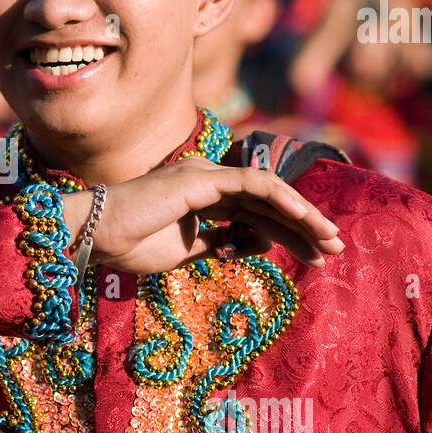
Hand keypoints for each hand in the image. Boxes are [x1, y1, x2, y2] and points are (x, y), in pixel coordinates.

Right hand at [61, 158, 342, 276]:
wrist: (96, 236)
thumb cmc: (129, 245)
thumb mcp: (184, 251)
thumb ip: (216, 243)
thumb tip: (251, 244)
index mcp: (202, 196)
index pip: (256, 212)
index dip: (288, 232)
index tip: (314, 257)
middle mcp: (208, 179)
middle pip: (268, 202)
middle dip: (305, 225)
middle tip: (335, 248)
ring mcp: (206, 175)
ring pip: (268, 191)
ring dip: (303, 214)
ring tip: (329, 239)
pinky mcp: (203, 178)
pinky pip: (253, 183)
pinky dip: (282, 198)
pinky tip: (305, 217)